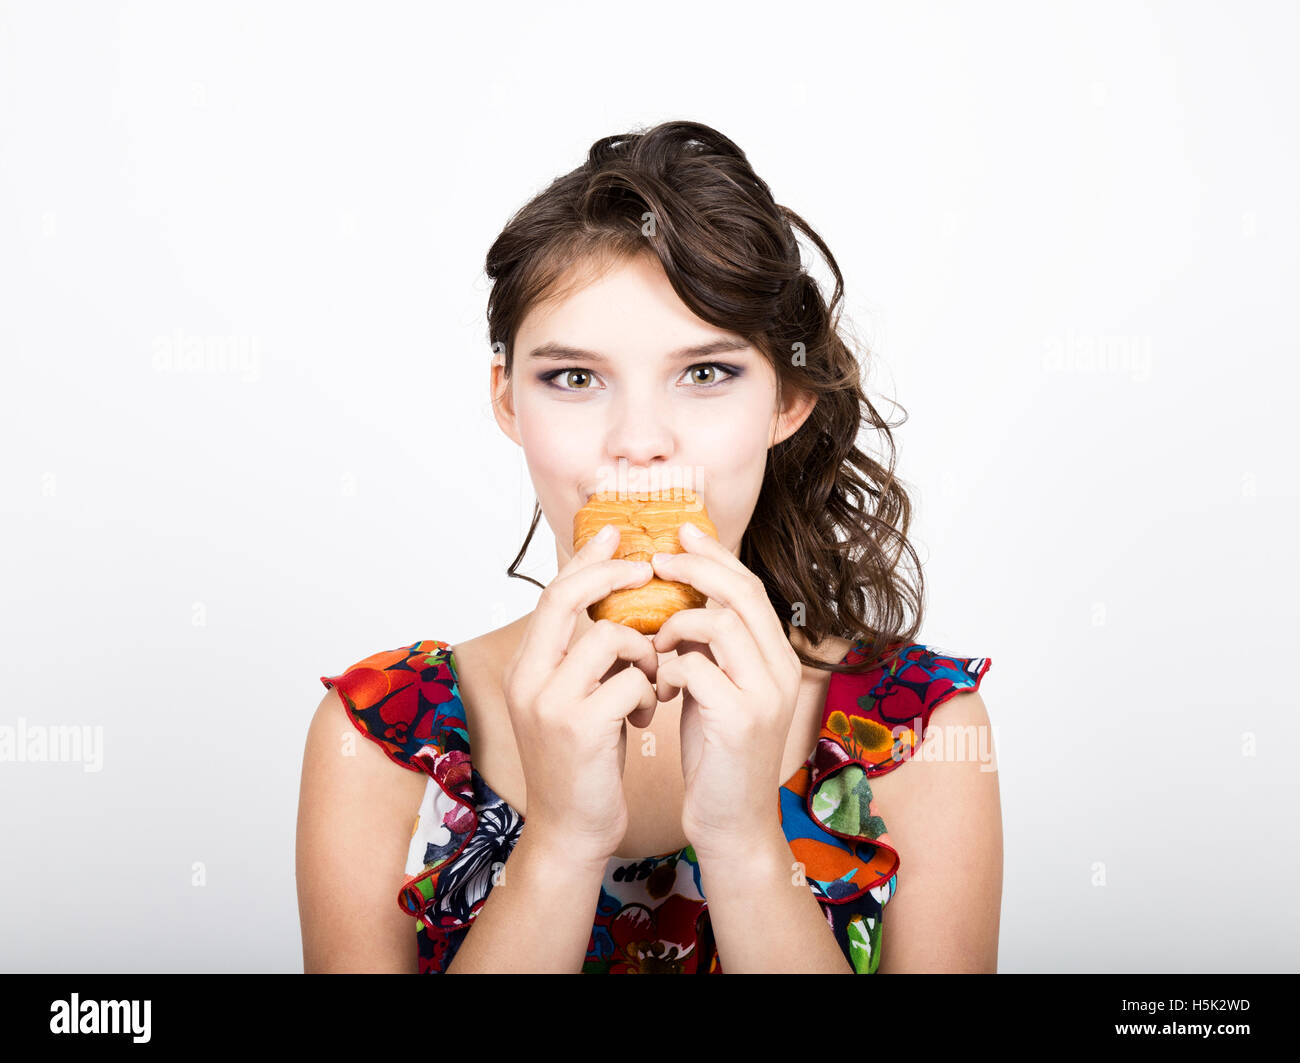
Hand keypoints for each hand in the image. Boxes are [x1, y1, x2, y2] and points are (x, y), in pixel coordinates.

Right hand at [500, 524, 661, 869]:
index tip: (615, 535)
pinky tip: (645, 719)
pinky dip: (649, 693)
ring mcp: (549, 703)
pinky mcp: (579, 728)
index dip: (584, 560)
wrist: (572, 832)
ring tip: (650, 683)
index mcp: (526, 669)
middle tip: (646, 570)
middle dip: (610, 575)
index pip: (552, 594)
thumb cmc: (584, 763)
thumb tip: (619, 610)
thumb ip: (586, 659)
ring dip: (644, 653)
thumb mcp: (575, 701)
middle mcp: (528, 679)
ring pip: (609, 636)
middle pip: (565, 598)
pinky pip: (630, 681)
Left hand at [649, 522, 803, 861]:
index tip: (680, 535)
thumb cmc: (718, 754)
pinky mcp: (741, 720)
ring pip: (722, 623)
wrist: (732, 824)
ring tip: (655, 644)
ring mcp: (765, 694)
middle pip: (742, 593)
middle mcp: (782, 669)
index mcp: (778, 658)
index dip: (715, 556)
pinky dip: (669, 668)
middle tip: (656, 559)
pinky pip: (698, 668)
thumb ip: (711, 649)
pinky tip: (660, 688)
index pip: (750, 587)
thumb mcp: (718, 690)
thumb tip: (681, 603)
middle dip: (697, 568)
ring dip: (677, 623)